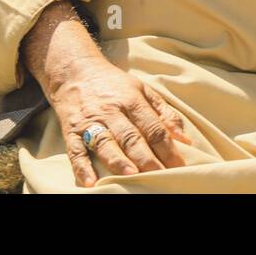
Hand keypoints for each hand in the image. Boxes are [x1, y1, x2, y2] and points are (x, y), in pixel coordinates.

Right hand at [47, 55, 193, 187]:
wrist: (75, 71)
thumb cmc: (115, 85)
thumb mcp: (143, 90)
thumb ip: (164, 113)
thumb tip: (185, 138)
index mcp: (132, 100)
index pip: (153, 127)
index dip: (167, 148)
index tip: (179, 166)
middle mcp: (112, 110)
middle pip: (131, 137)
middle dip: (146, 158)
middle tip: (160, 176)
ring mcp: (90, 120)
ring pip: (105, 143)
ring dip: (118, 160)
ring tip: (131, 175)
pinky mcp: (70, 130)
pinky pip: (75, 151)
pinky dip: (82, 168)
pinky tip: (91, 183)